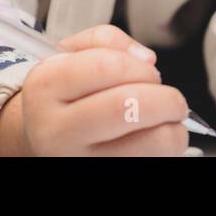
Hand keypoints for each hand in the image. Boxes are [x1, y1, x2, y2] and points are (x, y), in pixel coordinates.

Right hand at [0, 24, 191, 155]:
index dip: (139, 67)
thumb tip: (146, 59)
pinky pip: (148, 162)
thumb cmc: (62, 93)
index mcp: (47, 85)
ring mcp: (77, 160)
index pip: (106, 67)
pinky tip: (152, 140)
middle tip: (172, 100)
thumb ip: (108, 41)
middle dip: (166, 99)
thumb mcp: (70, 53)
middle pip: (127, 107)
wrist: (42, 136)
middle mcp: (57, 129)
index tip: (149, 72)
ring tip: (167, 122)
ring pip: (149, 144)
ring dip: (173, 130)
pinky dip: (163, 151)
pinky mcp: (99, 175)